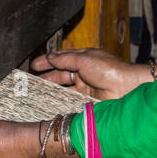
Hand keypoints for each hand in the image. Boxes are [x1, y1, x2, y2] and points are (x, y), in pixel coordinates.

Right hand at [30, 48, 150, 100]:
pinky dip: (59, 100)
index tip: (34, 64)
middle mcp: (84, 71)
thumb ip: (65, 59)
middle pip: (61, 73)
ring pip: (64, 87)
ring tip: (36, 91)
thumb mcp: (84, 59)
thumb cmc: (108, 69)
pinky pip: (70, 99)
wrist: (125, 88)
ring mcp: (85, 86)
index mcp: (84, 58)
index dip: (48, 60)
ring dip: (51, 88)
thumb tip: (50, 56)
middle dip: (47, 76)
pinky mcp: (87, 99)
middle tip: (31, 80)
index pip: (62, 58)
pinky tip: (49, 101)